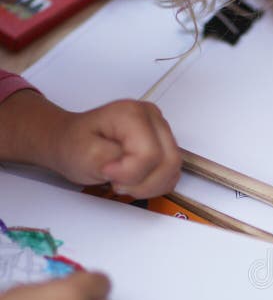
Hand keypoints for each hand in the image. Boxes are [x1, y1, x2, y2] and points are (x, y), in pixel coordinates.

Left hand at [52, 100, 181, 197]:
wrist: (71, 141)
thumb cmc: (75, 144)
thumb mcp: (84, 153)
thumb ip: (111, 160)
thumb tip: (131, 169)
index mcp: (133, 114)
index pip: (150, 154)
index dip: (131, 173)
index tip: (107, 172)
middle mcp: (153, 118)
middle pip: (169, 162)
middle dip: (143, 182)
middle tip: (117, 181)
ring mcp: (162, 131)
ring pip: (173, 170)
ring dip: (149, 185)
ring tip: (124, 181)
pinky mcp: (165, 145)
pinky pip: (172, 174)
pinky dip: (155, 184)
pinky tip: (135, 180)